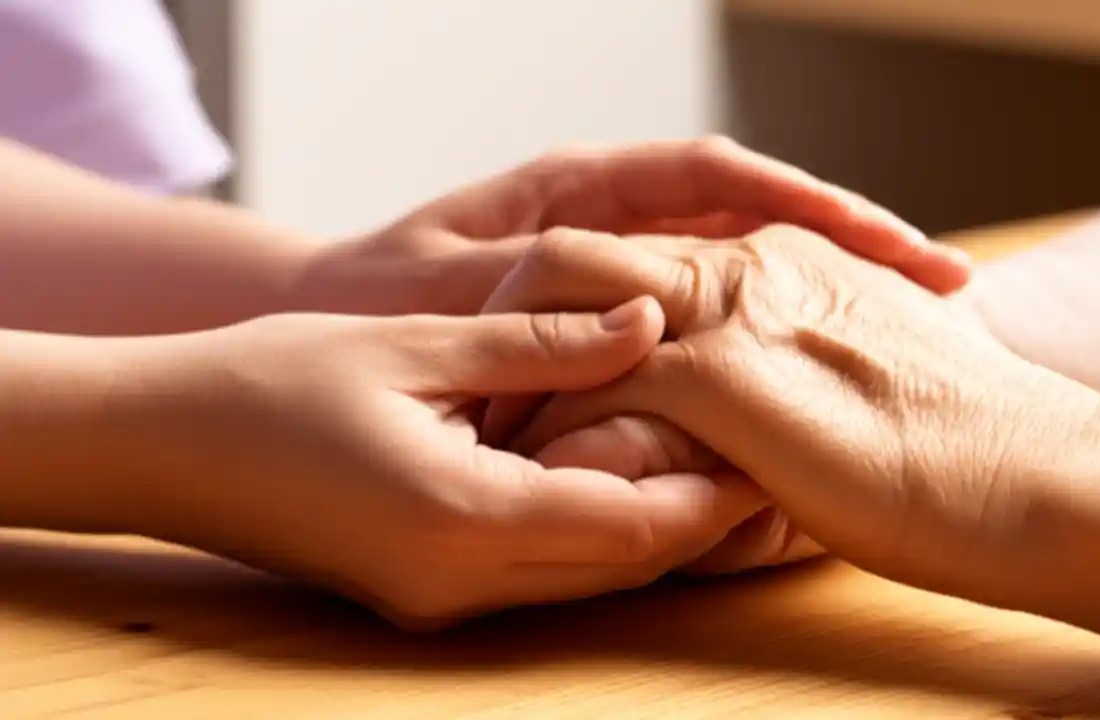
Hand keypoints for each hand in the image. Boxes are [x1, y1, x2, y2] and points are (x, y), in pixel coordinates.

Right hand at [93, 299, 764, 625]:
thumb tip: (651, 320)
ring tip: (712, 457)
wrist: (164, 443)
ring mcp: (441, 602)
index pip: (634, 523)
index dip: (714, 492)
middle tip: (764, 453)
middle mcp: (460, 583)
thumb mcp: (419, 344)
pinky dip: (591, 531)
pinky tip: (616, 470)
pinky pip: (538, 574)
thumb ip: (545, 342)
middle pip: (623, 563)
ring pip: (587, 576)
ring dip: (651, 524)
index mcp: (463, 518)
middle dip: (699, 516)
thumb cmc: (274, 380)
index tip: (773, 450)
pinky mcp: (425, 593)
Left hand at [293, 137, 971, 316]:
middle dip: (853, 240)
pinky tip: (834, 376)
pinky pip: (714, 326)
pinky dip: (774, 340)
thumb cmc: (375, 300)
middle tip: (947, 282)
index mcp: (582, 189)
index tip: (889, 239)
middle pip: (759, 214)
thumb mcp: (445, 292)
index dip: (806, 200)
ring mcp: (627, 275)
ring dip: (833, 288)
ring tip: (924, 324)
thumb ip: (535, 295)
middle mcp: (618, 222)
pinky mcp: (625, 330)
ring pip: (750, 268)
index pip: (718, 175)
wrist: (333, 327)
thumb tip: (635, 315)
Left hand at [487, 225, 1096, 603]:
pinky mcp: (727, 376)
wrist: (1034, 472)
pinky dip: (561, 427)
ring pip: (568, 306)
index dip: (571, 308)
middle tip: (499, 396)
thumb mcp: (866, 374)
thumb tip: (749, 403)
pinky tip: (548, 475)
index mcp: (775, 257)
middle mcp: (744, 264)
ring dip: (525, 372)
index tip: (543, 372)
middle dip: (520, 318)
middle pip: (576, 256)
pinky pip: (598, 385)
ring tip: (501, 436)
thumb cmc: (963, 446)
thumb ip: (796, 363)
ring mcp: (732, 312)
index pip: (633, 252)